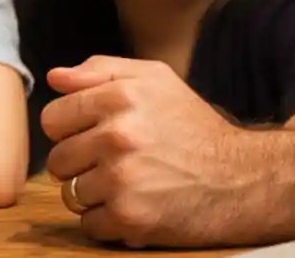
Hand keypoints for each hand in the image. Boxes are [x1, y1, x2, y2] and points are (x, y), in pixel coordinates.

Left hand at [39, 55, 239, 247]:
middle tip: (114, 162)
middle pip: (58, 159)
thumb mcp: (155, 79)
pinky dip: (107, 221)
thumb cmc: (193, 126)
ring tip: (126, 184)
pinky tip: (134, 206)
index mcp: (119, 96)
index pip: (52, 119)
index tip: (94, 134)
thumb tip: (54, 78)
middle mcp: (118, 135)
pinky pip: (89, 224)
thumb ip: (100, 70)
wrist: (242, 178)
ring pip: (70, 194)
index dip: (71, 129)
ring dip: (93, 194)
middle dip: (80, 163)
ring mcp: (122, 179)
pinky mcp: (130, 217)